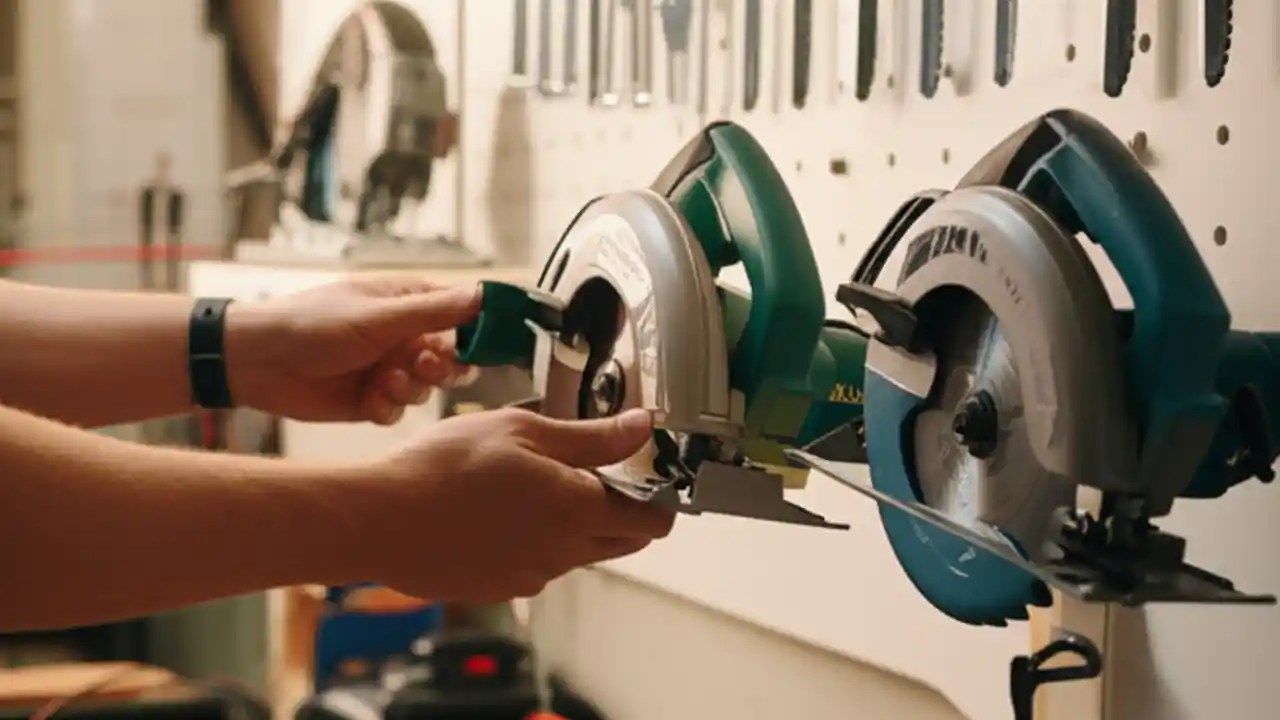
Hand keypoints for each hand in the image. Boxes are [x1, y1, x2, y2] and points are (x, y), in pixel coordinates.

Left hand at [224, 276, 480, 423]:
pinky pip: (399, 410)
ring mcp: (387, 367)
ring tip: (384, 382)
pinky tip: (369, 401)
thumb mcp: (380, 317)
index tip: (487, 350)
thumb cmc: (314, 324)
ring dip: (409, 388)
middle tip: (423, 367)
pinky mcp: (371, 399)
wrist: (258, 363)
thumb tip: (486, 294)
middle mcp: (402, 335)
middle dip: (441, 367)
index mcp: (408, 303)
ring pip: (426, 388)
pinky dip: (388, 408)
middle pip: (451, 358)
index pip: (462, 315)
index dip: (478, 334)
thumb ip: (436, 311)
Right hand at [360, 407, 675, 602]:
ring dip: (574, 523)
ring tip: (531, 484)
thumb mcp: (524, 430)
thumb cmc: (445, 467)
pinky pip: (538, 564)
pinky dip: (535, 540)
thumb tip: (642, 426)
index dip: (658, 496)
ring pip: (579, 552)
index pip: (653, 520)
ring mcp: (532, 576)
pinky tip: (498, 511)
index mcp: (579, 511)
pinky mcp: (502, 588)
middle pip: (624, 541)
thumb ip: (591, 435)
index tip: (645, 471)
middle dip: (623, 509)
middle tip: (593, 471)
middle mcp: (564, 553)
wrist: (380, 519)